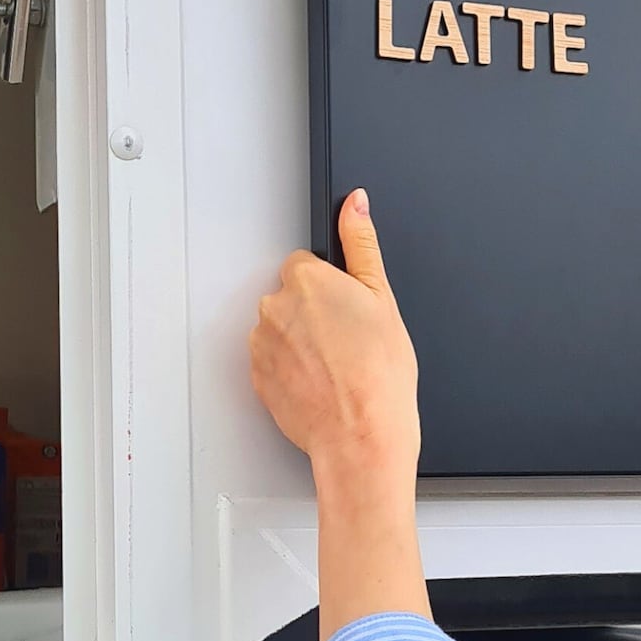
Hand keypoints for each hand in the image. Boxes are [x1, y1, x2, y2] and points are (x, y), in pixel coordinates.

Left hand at [250, 191, 430, 634]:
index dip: (332, 285)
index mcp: (306, 280)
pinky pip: (273, 362)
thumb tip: (354, 203)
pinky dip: (293, 369)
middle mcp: (274, 309)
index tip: (350, 308)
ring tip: (338, 366)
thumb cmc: (379, 374)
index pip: (306, 263)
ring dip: (301, 341)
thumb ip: (362, 242)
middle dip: (314, 312)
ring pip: (281, 329)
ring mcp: (262, 348)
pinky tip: (323, 383)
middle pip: (291, 296)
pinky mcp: (258, 382)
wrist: (362, 437)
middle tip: (349, 339)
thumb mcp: (382, 296)